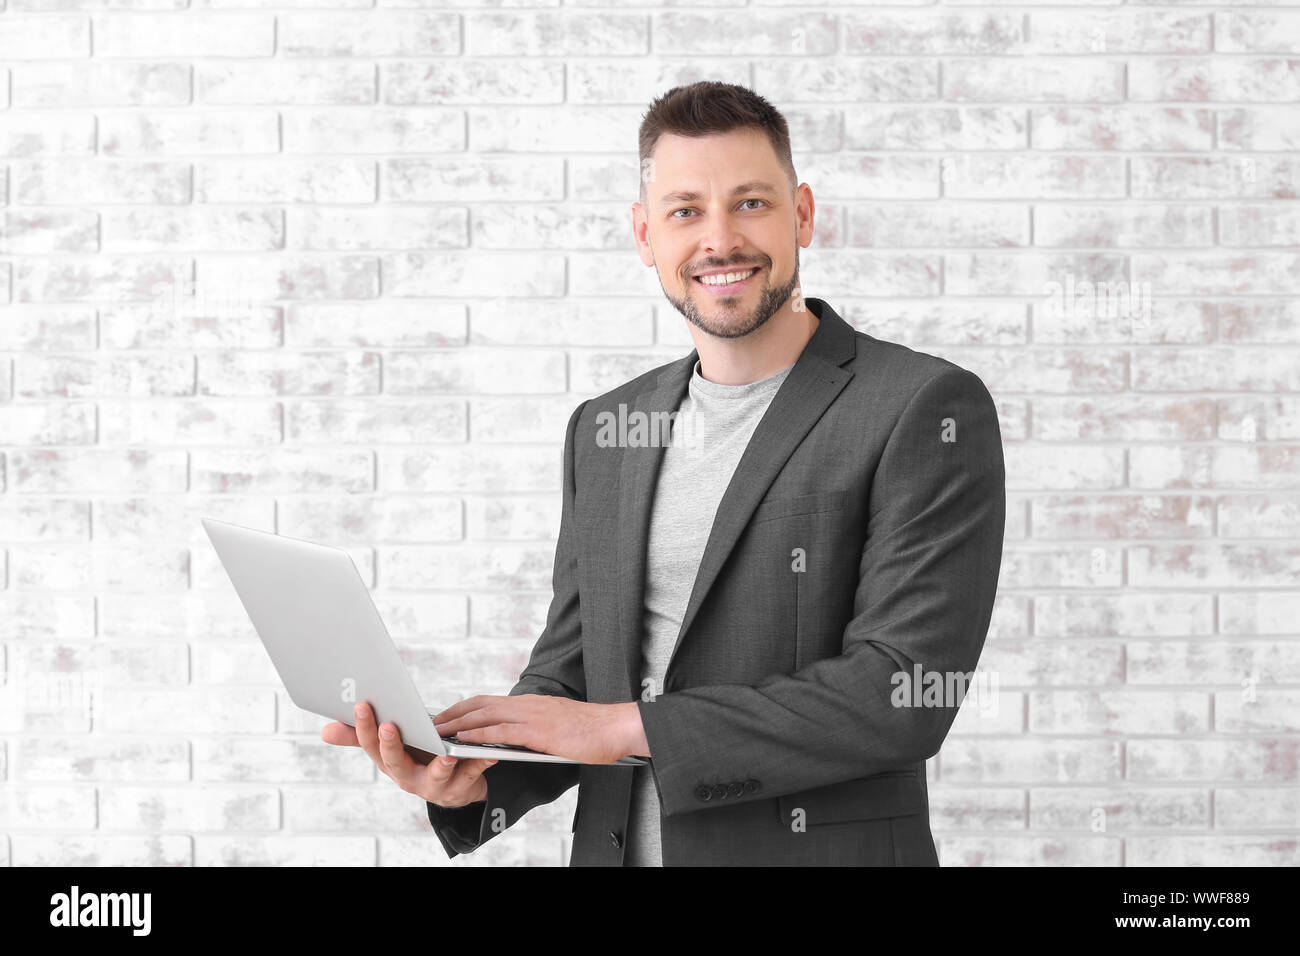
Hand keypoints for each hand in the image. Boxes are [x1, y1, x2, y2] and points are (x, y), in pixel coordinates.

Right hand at [321, 701, 496, 807]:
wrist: (454, 785)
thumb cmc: (419, 756)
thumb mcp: (391, 745)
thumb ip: (360, 737)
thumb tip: (324, 730)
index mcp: (389, 761)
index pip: (370, 744)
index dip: (364, 727)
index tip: (362, 704)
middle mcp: (407, 777)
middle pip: (394, 763)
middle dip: (391, 744)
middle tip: (389, 725)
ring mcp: (433, 786)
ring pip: (434, 777)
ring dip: (440, 766)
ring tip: (446, 755)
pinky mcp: (460, 788)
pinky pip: (470, 776)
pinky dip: (478, 764)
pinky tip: (486, 753)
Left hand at [432, 694, 647, 763]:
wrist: (617, 728)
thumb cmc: (591, 732)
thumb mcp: (556, 727)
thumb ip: (533, 729)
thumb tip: (514, 740)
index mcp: (530, 704)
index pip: (488, 702)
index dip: (462, 709)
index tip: (443, 717)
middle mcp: (527, 705)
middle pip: (479, 705)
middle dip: (451, 714)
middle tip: (428, 724)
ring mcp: (532, 716)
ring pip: (485, 716)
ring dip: (457, 724)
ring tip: (436, 734)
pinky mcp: (539, 731)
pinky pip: (502, 732)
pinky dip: (479, 736)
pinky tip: (463, 742)